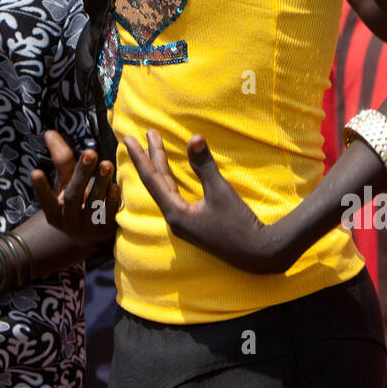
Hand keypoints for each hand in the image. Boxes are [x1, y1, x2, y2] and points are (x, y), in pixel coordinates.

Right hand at [31, 130, 119, 244]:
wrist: (93, 236)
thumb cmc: (76, 201)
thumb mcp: (65, 184)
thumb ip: (61, 161)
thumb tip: (50, 133)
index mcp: (54, 212)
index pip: (45, 200)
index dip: (40, 187)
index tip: (35, 171)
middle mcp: (68, 223)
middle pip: (73, 197)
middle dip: (82, 174)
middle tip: (90, 152)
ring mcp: (88, 229)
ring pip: (93, 205)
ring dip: (100, 183)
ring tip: (107, 164)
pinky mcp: (106, 232)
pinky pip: (110, 215)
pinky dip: (112, 201)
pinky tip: (116, 187)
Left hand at [125, 130, 288, 273]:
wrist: (259, 254)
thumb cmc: (239, 224)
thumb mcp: (220, 191)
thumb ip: (205, 165)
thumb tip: (194, 138)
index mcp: (175, 214)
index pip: (152, 179)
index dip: (140, 156)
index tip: (127, 138)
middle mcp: (175, 219)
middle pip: (157, 183)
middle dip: (151, 157)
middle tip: (145, 133)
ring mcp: (184, 223)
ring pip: (166, 190)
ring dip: (160, 167)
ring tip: (154, 148)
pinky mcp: (194, 224)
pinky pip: (174, 196)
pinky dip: (170, 180)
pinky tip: (170, 174)